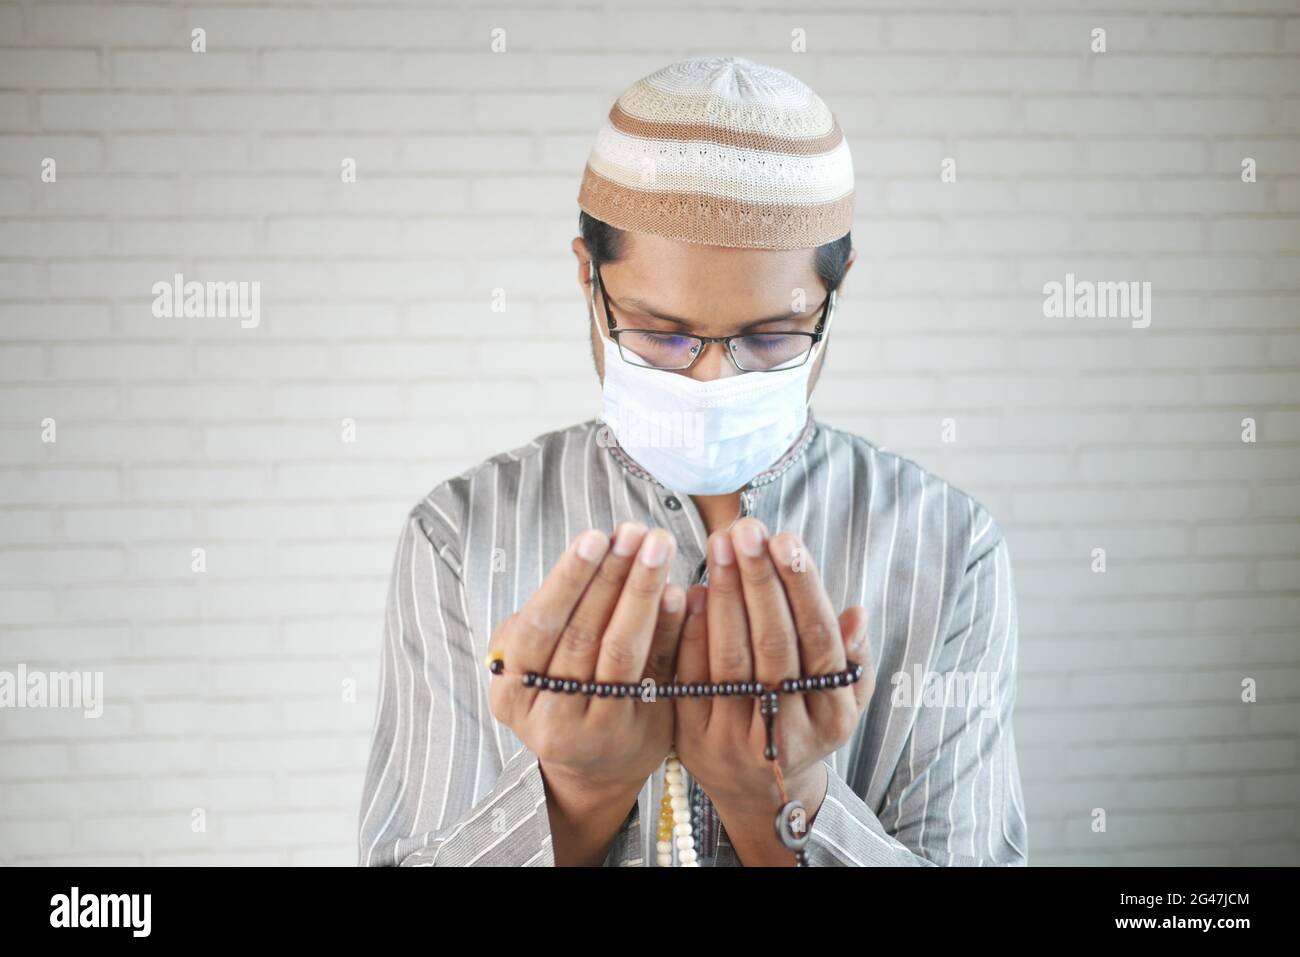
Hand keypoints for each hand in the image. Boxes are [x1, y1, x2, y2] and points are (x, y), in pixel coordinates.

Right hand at [487, 521, 684, 798]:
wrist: (593, 769)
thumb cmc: (559, 692)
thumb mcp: (531, 664)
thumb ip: (540, 621)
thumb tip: (571, 571)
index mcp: (513, 691)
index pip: (540, 627)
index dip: (568, 581)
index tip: (595, 537)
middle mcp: (551, 716)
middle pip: (583, 635)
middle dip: (612, 576)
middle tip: (635, 530)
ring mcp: (598, 729)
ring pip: (621, 652)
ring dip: (641, 593)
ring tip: (658, 546)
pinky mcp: (642, 732)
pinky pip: (657, 672)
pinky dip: (670, 629)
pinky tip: (681, 593)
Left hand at [673, 517, 874, 843]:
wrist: (756, 795)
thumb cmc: (803, 726)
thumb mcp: (842, 703)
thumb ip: (852, 660)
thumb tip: (856, 613)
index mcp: (831, 717)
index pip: (819, 643)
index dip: (803, 589)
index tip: (787, 539)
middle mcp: (786, 732)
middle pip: (774, 646)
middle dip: (760, 582)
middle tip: (747, 529)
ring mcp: (737, 739)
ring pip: (731, 659)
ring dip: (725, 596)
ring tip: (720, 545)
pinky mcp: (693, 740)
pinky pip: (691, 678)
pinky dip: (691, 633)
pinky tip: (690, 590)